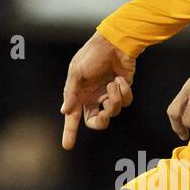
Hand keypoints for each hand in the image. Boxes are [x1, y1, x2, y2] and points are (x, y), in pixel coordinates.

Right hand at [60, 33, 135, 149]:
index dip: (69, 132)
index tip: (67, 146)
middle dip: (101, 120)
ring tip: (114, 83)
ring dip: (115, 99)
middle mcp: (93, 97)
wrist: (115, 42)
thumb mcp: (77, 71)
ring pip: (114, 111)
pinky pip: (125, 101)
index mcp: (80, 94)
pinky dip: (124, 92)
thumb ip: (71, 92)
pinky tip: (121, 79)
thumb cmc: (92, 54)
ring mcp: (109, 94)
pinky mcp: (123, 90)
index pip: (73, 118)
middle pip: (96, 122)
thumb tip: (64, 111)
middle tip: (104, 114)